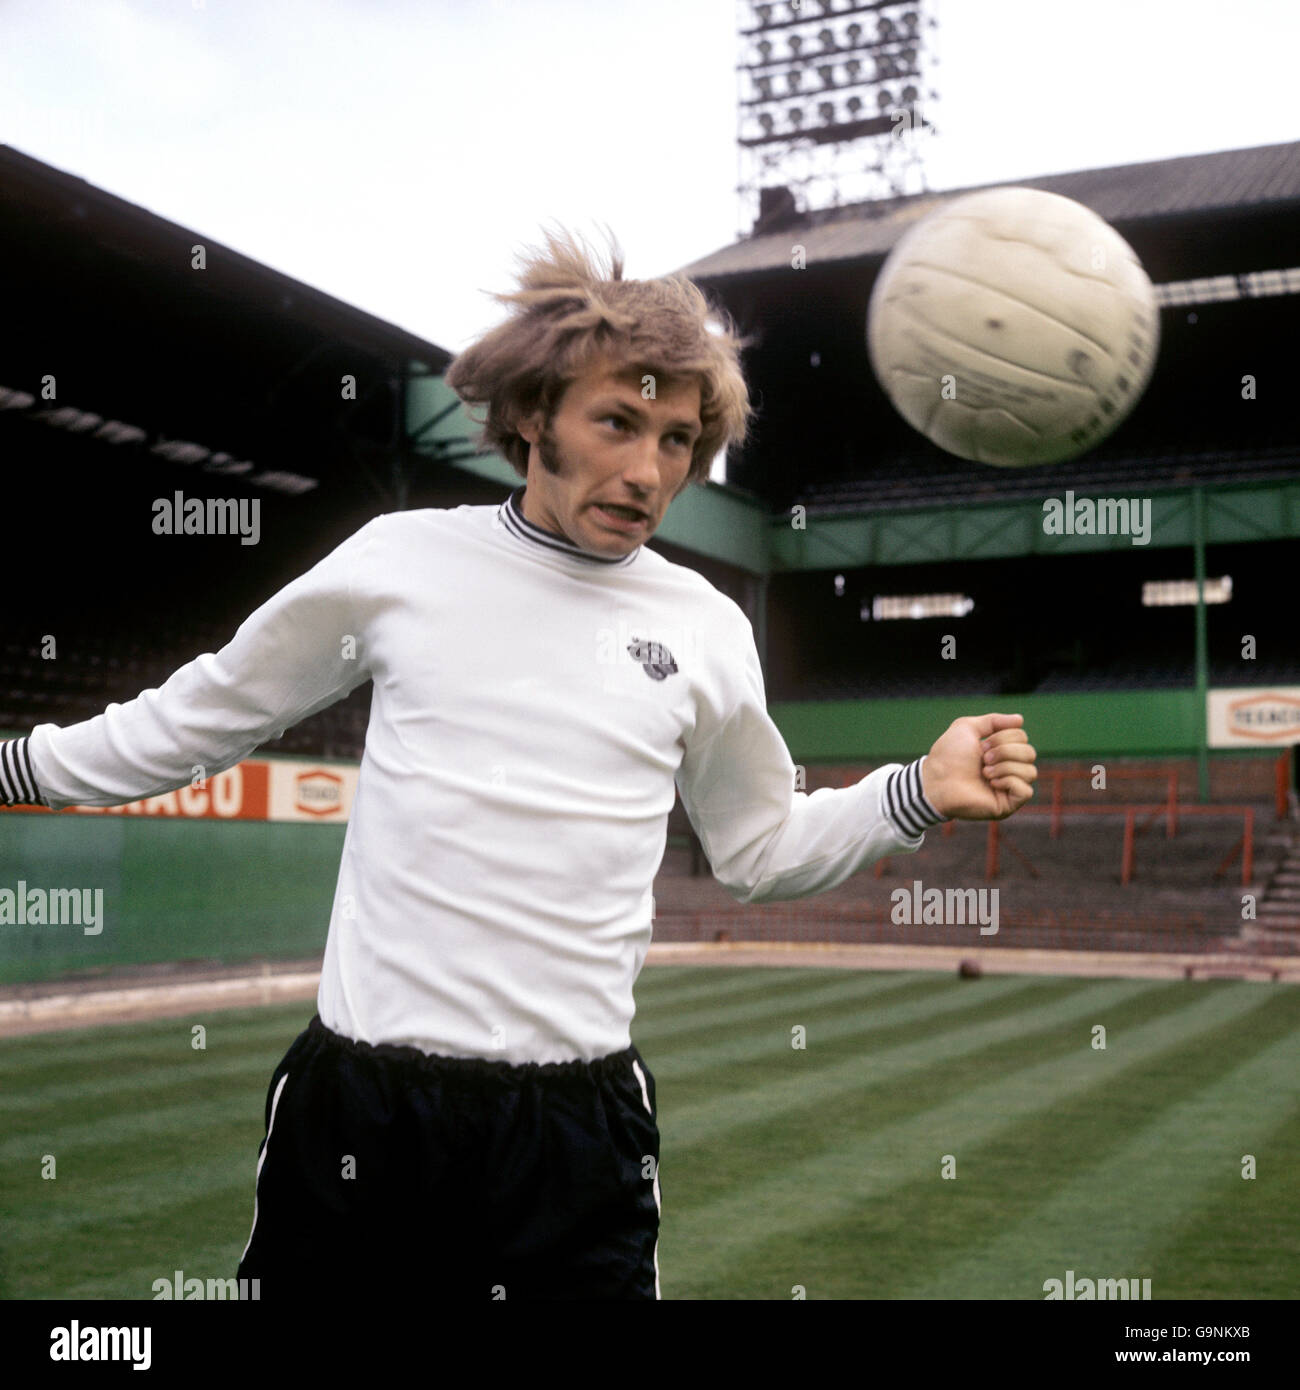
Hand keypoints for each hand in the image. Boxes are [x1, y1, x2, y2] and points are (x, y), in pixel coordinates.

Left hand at [920, 713, 1037, 820]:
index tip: (981, 746)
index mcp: (1002, 752)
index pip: (1022, 738)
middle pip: (1030, 753)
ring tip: (985, 772)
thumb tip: (1020, 719)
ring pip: (1031, 771)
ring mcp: (1009, 788)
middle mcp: (1009, 769)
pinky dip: (1009, 782)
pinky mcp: (1008, 804)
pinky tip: (992, 783)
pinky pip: (1026, 791)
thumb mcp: (968, 727)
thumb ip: (994, 721)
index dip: (1003, 737)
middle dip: (1005, 751)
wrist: (936, 779)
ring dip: (1005, 766)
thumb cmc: (948, 755)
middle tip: (983, 759)